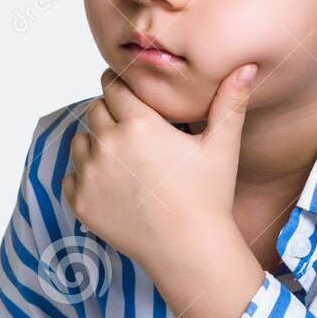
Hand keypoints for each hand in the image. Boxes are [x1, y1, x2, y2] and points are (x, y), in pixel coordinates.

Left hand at [63, 62, 257, 271]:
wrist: (189, 250)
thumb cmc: (208, 198)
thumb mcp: (222, 146)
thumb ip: (230, 102)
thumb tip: (246, 66)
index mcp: (139, 124)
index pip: (113, 86)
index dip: (123, 88)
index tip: (131, 95)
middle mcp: (108, 145)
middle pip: (95, 110)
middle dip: (111, 114)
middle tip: (133, 130)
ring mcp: (90, 175)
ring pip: (80, 141)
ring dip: (96, 143)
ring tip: (122, 158)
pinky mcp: (81, 202)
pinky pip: (70, 175)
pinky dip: (85, 176)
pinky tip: (112, 184)